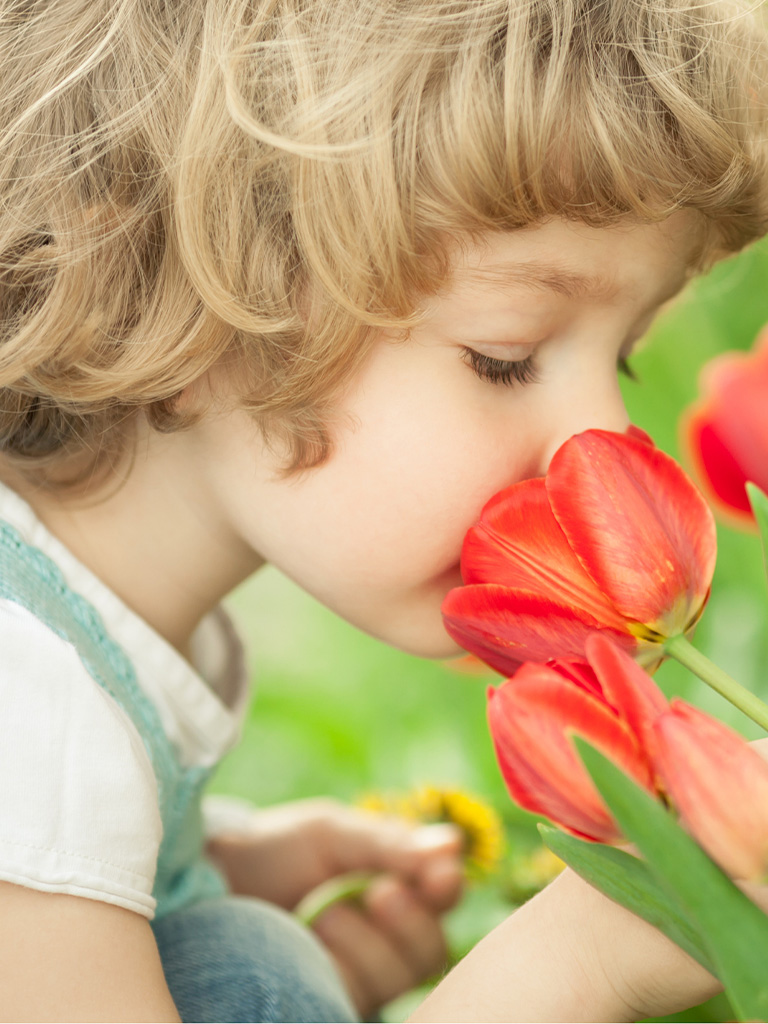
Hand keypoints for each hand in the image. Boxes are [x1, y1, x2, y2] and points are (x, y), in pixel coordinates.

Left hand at [205, 797, 463, 1017]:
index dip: (447, 887)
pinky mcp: (328, 998)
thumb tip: (454, 845)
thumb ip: (389, 843)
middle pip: (432, 948)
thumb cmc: (274, 849)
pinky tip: (315, 937)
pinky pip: (362, 997)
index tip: (440, 874)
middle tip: (381, 891)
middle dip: (413, 921)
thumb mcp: (331, 833)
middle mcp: (383, 935)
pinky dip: (348, 965)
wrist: (210, 880)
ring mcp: (356, 973)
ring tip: (325, 911)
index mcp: (394, 884)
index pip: (442, 896)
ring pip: (401, 976)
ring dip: (371, 943)